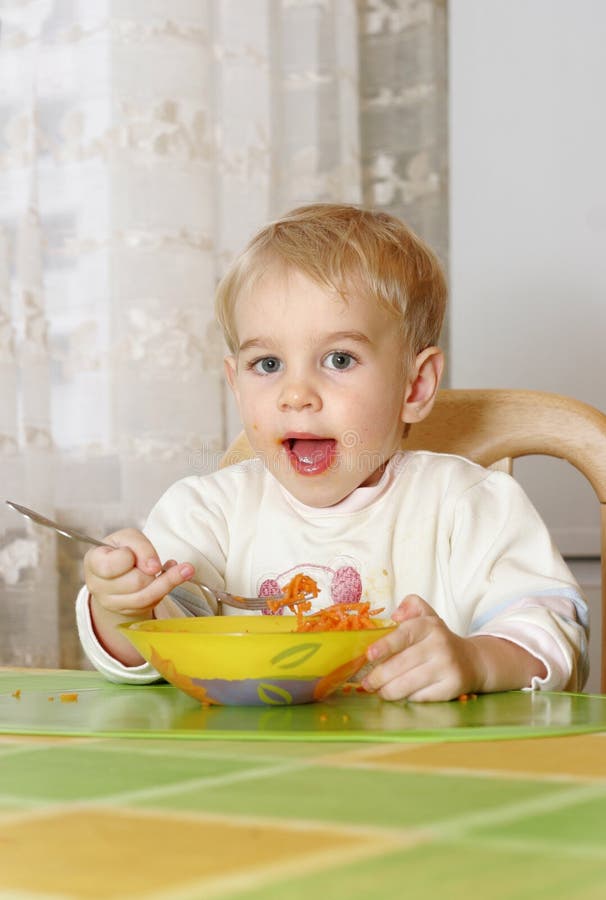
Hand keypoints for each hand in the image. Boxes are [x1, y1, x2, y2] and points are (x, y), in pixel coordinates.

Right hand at [84, 528, 194, 616]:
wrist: (118, 570)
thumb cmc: (121, 549)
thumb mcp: (128, 537)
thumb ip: (140, 546)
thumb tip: (154, 567)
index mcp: (93, 563)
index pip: (111, 565)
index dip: (128, 557)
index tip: (131, 554)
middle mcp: (98, 587)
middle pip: (135, 582)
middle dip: (151, 570)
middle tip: (154, 562)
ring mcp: (112, 603)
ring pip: (147, 596)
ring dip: (169, 580)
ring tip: (186, 568)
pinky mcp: (129, 612)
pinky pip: (153, 602)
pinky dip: (168, 587)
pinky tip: (173, 575)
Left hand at [362, 594, 482, 701]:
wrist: (473, 661)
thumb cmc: (439, 640)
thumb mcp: (428, 617)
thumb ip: (411, 606)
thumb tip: (396, 615)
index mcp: (430, 625)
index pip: (405, 635)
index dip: (385, 645)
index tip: (369, 654)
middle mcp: (440, 645)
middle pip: (403, 663)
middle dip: (380, 676)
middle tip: (367, 683)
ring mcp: (447, 667)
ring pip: (410, 683)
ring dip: (389, 690)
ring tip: (379, 691)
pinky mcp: (452, 687)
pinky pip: (421, 696)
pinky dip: (407, 698)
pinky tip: (400, 695)